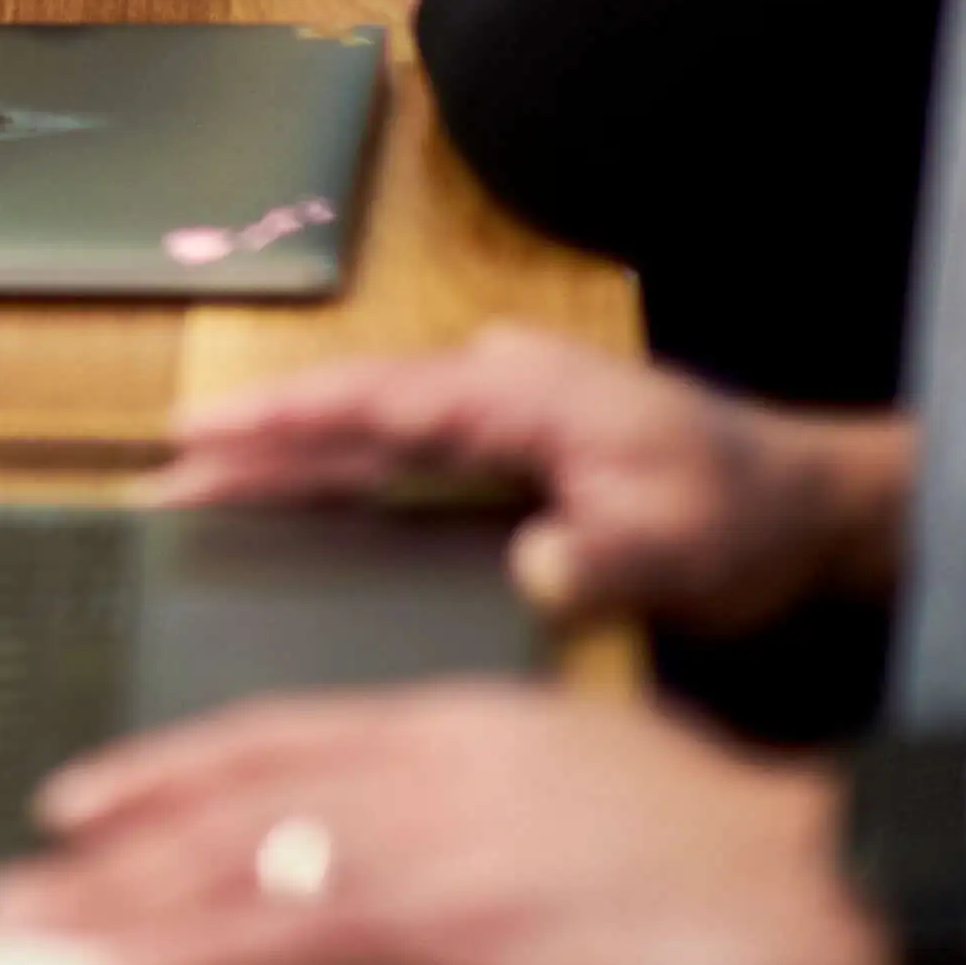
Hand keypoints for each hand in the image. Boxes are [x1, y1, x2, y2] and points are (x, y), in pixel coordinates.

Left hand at [0, 682, 890, 964]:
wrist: (809, 876)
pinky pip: (299, 941)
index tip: (76, 799)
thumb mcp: (567, 767)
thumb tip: (396, 824)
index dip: (160, 771)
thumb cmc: (712, 835)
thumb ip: (467, 790)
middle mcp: (418, 771)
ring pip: (239, 872)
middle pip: (228, 806)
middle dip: (110, 853)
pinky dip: (203, 954)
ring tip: (29, 930)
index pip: (266, 737)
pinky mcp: (460, 931)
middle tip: (10, 887)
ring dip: (123, 906)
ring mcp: (433, 850)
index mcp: (446, 722)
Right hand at [142, 325, 896, 633]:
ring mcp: (492, 424)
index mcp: (520, 393)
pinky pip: (395, 468)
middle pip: (349, 416)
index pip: (377, 398)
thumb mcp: (687, 539)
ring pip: (363, 442)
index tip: (200, 428)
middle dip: (253, 444)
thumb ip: (607, 558)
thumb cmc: (744, 511)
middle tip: (161, 479)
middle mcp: (491, 394)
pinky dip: (332, 484)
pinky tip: (285, 512)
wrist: (804, 510)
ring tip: (192, 494)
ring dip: (284, 466)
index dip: (283, 416)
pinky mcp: (498, 462)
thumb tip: (534, 571)